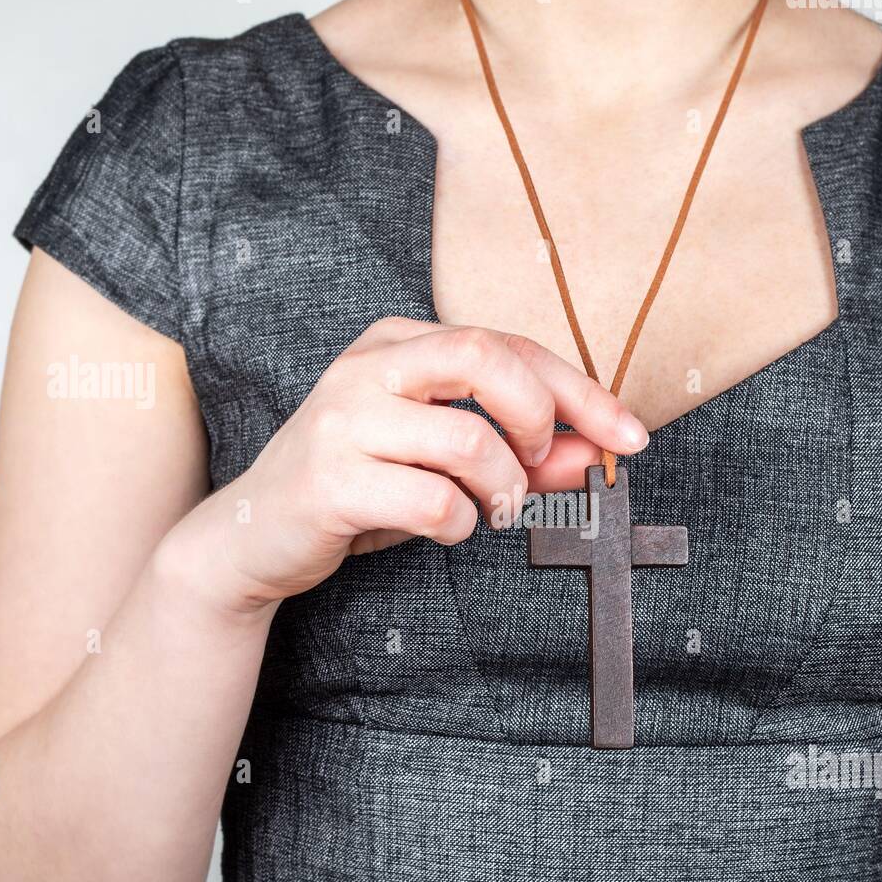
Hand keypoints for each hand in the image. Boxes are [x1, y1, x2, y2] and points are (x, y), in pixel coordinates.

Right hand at [172, 317, 648, 611]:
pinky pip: (432, 502)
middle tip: (541, 465)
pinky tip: (448, 529)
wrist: (253, 538)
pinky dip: (461, 524)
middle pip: (483, 358)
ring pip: (467, 439)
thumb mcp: (443, 463)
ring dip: (502, 487)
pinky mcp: (329, 480)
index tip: (629, 437)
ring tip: (492, 509)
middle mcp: (366, 368)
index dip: (580, 392)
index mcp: (396, 344)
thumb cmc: (360, 490)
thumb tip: (592, 455)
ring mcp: (342, 421)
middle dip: (539, 416)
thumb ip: (519, 453)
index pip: (507, 346)